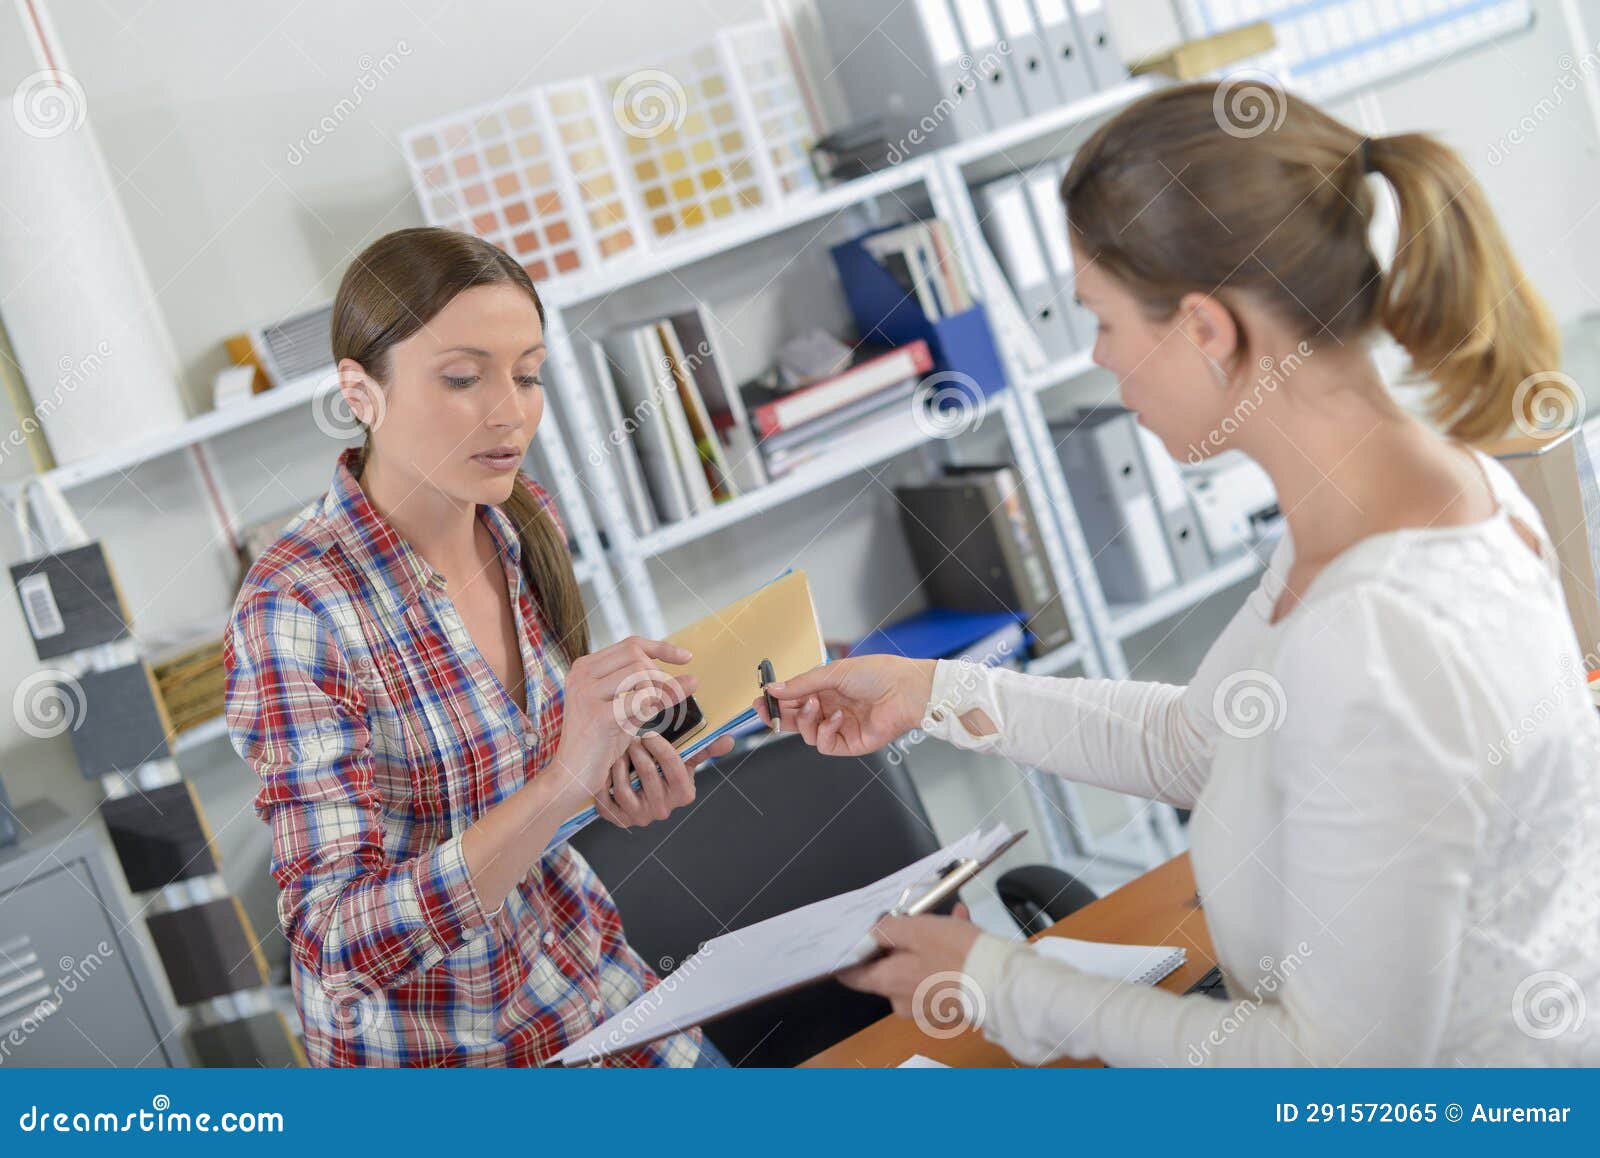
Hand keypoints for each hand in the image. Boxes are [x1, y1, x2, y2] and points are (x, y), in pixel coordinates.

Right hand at [548, 635, 697, 805]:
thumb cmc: (600, 743)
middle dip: (661, 675)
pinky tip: (648, 721)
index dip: (662, 648)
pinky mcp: (597, 715)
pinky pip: (639, 700)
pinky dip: (652, 708)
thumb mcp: (626, 710)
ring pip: (639, 673)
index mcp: (585, 667)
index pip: (631, 644)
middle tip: (669, 696)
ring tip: (657, 711)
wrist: (572, 775)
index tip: (687, 657)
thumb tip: (691, 679)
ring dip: (658, 691)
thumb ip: (649, 691)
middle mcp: (581, 674)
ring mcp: (587, 693)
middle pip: (636, 655)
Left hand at [592, 731, 735, 828]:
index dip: (660, 746)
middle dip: (637, 750)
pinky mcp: (619, 820)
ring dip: (619, 763)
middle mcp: (663, 810)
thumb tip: (730, 741)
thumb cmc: (663, 771)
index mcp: (684, 794)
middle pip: (648, 773)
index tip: (649, 733)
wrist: (639, 794)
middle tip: (630, 737)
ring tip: (618, 750)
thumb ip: (704, 748)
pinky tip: (607, 766)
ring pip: (625, 786)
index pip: (675, 766)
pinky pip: (607, 798)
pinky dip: (605, 780)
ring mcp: (640, 817)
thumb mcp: (684, 760)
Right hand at [751, 655, 935, 756]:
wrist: (907, 690)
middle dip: (779, 715)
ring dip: (805, 719)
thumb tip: (774, 688)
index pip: (794, 698)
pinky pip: (825, 744)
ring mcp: (840, 727)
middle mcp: (831, 708)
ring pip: (807, 733)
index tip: (759, 700)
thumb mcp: (834, 672)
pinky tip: (837, 717)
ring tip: (815, 704)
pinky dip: (826, 730)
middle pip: (795, 718)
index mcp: (827, 688)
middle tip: (766, 710)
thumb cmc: (878, 674)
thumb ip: (802, 683)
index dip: (776, 700)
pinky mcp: (850, 744)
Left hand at [836, 906, 980, 1019]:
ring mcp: (925, 1008)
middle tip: (917, 918)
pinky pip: (939, 977)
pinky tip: (964, 929)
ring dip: (930, 944)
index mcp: (888, 983)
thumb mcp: (917, 929)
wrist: (1000, 984)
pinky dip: (946, 957)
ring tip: (952, 918)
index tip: (854, 937)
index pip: (852, 975)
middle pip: (889, 968)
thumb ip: (886, 930)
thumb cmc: (954, 954)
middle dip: (902, 941)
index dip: (850, 955)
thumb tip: (869, 933)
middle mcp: (901, 1002)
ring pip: (918, 969)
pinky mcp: (948, 1009)